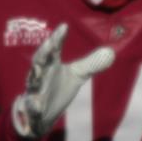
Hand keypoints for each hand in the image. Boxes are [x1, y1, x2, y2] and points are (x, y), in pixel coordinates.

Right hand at [11, 23, 114, 139]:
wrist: (41, 114)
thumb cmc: (57, 88)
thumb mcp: (76, 75)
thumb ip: (91, 64)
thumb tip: (111, 52)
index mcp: (51, 64)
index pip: (54, 48)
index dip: (58, 38)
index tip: (65, 26)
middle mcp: (40, 74)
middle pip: (39, 61)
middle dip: (43, 52)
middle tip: (51, 44)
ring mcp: (34, 91)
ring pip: (31, 83)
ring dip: (34, 78)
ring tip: (37, 71)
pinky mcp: (31, 108)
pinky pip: (30, 108)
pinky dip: (32, 107)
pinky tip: (35, 106)